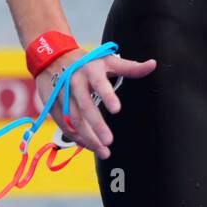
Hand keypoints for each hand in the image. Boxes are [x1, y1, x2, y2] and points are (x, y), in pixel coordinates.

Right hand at [35, 50, 156, 158]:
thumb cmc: (86, 61)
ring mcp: (61, 95)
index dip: (108, 96)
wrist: (52, 56)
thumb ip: (130, 67)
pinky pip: (64, 125)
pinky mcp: (52, 105)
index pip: (100, 84)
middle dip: (96, 125)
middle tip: (109, 141)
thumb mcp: (107, 60)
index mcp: (91, 70)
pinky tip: (88, 146)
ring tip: (102, 150)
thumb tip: (153, 64)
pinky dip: (76, 137)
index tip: (117, 110)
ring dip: (87, 137)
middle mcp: (75, 82)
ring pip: (73, 120)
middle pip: (85, 107)